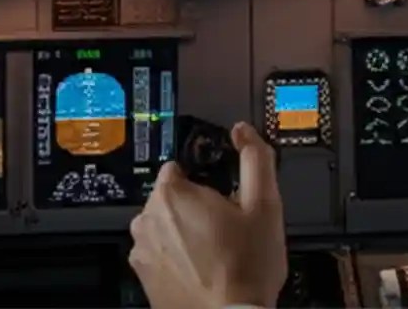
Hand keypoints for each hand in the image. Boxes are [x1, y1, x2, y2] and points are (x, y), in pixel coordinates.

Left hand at [130, 122, 287, 308]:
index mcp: (172, 193)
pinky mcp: (143, 275)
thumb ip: (255, 159)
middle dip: (194, 206)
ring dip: (183, 232)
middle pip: (170, 197)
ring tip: (216, 251)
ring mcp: (142, 250)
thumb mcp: (265, 205)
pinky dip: (176, 256)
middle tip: (226, 227)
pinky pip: (159, 252)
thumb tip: (244, 132)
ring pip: (164, 225)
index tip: (223, 197)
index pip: (179, 166)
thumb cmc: (245, 270)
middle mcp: (147, 219)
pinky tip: (202, 268)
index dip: (205, 179)